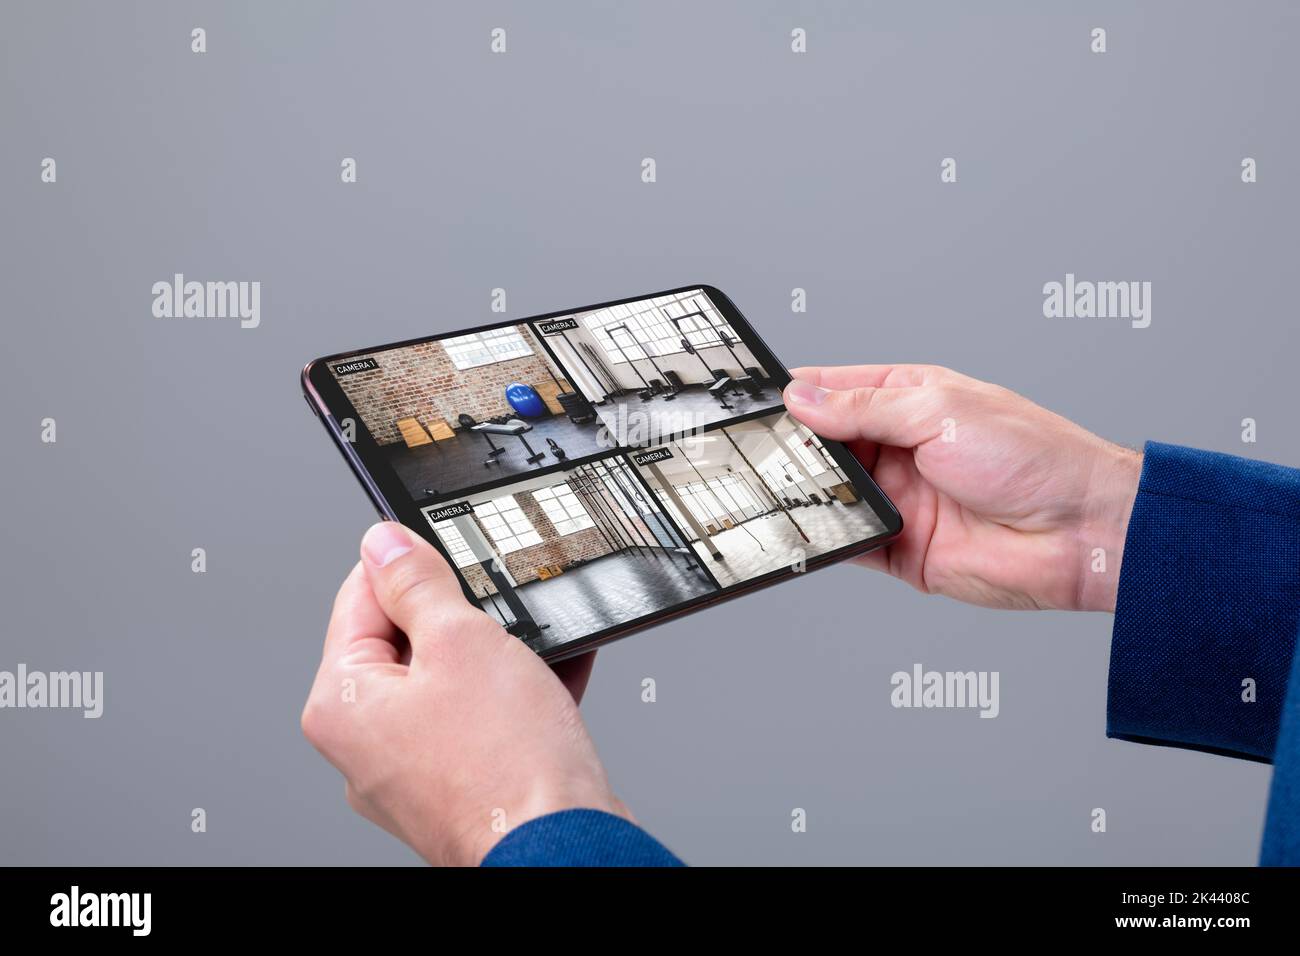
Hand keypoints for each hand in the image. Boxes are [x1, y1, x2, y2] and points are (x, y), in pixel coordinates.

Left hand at [301, 522, 627, 865]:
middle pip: (407, 643)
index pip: (359, 600)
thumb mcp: (461, 640)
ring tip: (537, 641)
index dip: (408, 564)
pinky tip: (556, 671)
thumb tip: (384, 543)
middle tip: (499, 605)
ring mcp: (413, 772)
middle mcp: (365, 745)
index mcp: (342, 704)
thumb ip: (417, 583)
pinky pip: (481, 720)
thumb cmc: (506, 766)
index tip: (443, 546)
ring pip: (452, 682)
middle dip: (462, 616)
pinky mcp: (460, 787)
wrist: (562, 845)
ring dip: (498, 653)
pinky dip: (515, 692)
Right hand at [783, 365, 1140, 611]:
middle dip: (793, 446)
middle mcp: (902, 447)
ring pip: (832, 493)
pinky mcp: (901, 548)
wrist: (1080, 532)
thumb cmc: (1033, 457)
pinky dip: (825, 537)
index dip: (797, 394)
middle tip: (754, 449)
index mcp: (912, 400)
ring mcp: (900, 498)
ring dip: (806, 492)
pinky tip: (805, 529)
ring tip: (773, 488)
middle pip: (827, 444)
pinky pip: (849, 541)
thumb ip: (864, 407)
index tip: (755, 400)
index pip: (838, 390)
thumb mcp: (938, 411)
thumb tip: (803, 398)